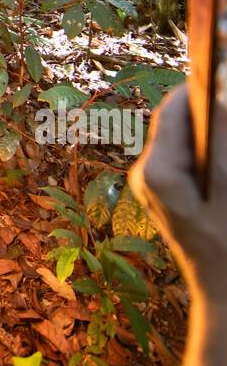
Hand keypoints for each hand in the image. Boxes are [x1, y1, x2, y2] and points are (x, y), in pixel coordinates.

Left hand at [128, 83, 226, 305]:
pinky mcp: (165, 192)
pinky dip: (204, 149)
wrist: (224, 298)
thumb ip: (223, 143)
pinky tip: (220, 158)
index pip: (176, 110)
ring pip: (182, 138)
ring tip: (223, 118)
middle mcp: (147, 173)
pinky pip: (185, 157)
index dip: (200, 87)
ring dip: (207, 130)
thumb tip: (219, 98)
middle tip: (226, 92)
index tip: (221, 68)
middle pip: (177, 122)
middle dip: (206, 108)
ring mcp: (153, 183)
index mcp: (158, 171)